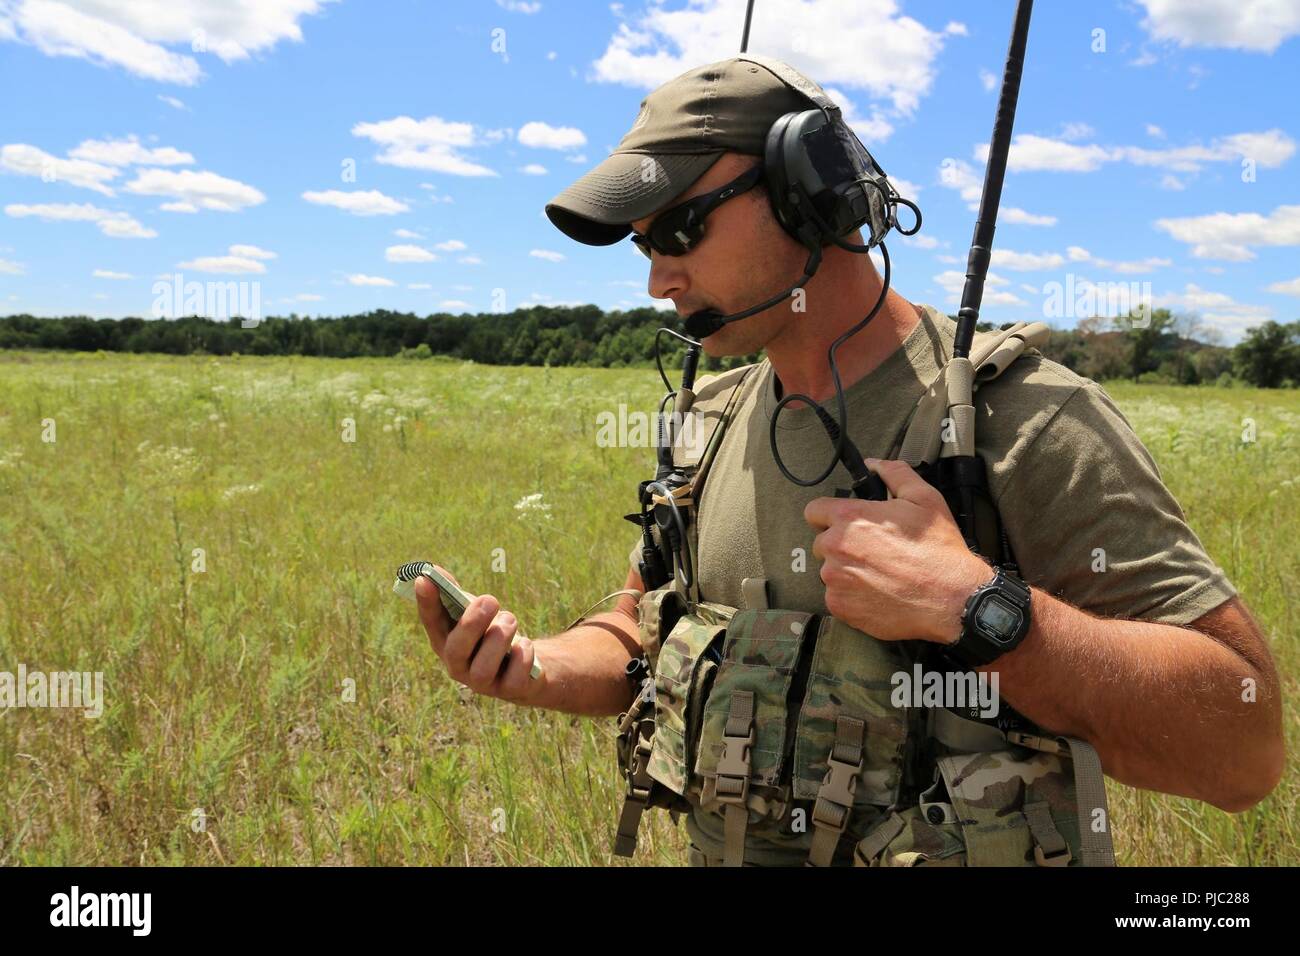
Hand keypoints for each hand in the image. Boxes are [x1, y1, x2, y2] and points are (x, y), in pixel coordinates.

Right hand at [415, 566, 539, 701]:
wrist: (525, 665)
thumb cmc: (491, 634)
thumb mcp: (474, 612)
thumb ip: (455, 594)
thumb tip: (432, 571)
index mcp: (446, 642)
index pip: (431, 623)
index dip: (426, 603)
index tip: (424, 579)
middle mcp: (459, 667)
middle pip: (456, 650)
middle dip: (472, 623)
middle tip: (490, 600)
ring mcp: (483, 682)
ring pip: (483, 668)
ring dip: (499, 638)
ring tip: (510, 620)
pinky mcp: (510, 691)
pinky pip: (514, 677)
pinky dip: (522, 655)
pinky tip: (524, 644)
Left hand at [804, 458, 991, 642]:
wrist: (952, 598)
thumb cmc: (938, 549)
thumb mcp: (924, 499)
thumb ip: (894, 474)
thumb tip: (875, 464)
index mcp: (850, 518)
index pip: (814, 511)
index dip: (828, 515)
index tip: (842, 523)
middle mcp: (836, 548)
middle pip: (822, 543)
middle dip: (841, 545)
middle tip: (871, 551)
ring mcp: (835, 580)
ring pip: (829, 571)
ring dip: (846, 571)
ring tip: (878, 574)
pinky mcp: (840, 606)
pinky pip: (836, 596)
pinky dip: (851, 596)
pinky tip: (877, 592)